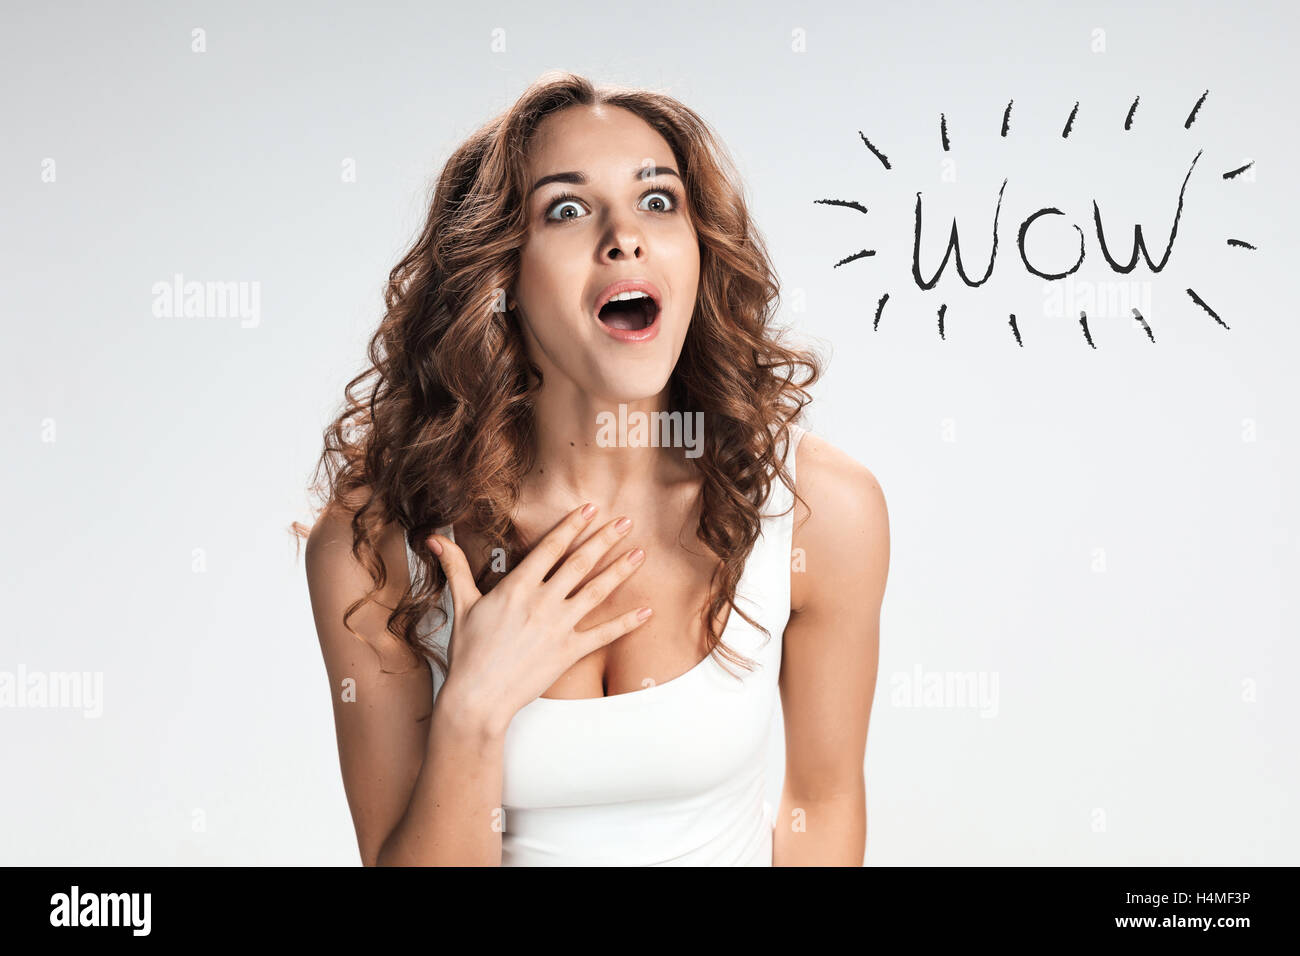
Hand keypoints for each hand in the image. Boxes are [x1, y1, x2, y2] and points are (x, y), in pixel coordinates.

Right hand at [427, 504, 650, 729]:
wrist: (479, 697)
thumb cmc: (468, 651)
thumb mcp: (463, 604)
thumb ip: (455, 568)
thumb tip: (434, 538)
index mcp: (517, 587)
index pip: (550, 548)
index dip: (572, 525)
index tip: (591, 508)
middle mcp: (542, 602)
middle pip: (580, 563)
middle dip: (604, 539)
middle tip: (626, 521)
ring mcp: (558, 627)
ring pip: (596, 592)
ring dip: (620, 571)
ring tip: (640, 553)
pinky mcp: (568, 652)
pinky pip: (603, 634)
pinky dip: (626, 623)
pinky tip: (647, 611)